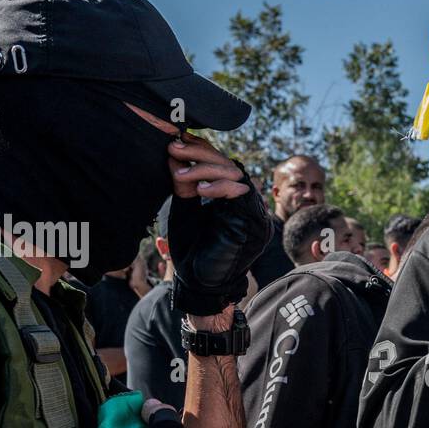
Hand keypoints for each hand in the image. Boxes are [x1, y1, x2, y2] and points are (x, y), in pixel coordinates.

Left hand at [167, 133, 271, 314]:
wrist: (198, 284)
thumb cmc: (191, 251)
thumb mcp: (184, 209)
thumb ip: (184, 184)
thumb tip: (174, 154)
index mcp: (229, 197)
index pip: (220, 164)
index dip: (200, 149)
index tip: (176, 143)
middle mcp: (243, 202)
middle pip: (228, 164)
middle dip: (200, 153)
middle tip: (175, 148)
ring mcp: (251, 211)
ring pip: (235, 173)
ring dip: (206, 168)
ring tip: (181, 173)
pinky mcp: (253, 222)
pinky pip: (241, 193)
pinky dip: (220, 186)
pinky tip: (200, 189)